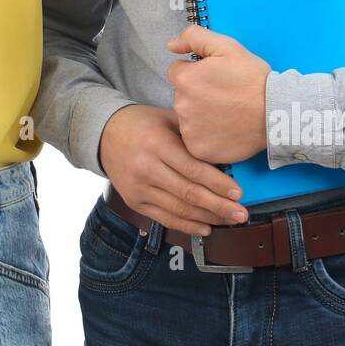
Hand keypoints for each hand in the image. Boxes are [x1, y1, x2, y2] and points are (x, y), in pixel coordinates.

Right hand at [97, 105, 247, 234]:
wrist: (103, 134)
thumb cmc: (141, 123)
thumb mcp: (166, 118)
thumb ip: (192, 135)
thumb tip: (225, 153)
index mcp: (157, 144)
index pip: (192, 168)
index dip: (217, 183)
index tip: (238, 192)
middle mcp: (146, 168)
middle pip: (188, 193)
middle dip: (219, 206)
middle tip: (241, 213)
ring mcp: (139, 188)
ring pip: (179, 209)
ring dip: (208, 217)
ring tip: (229, 220)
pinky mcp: (135, 201)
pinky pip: (165, 218)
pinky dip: (187, 225)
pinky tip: (206, 227)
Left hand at [166, 25, 270, 164]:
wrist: (275, 112)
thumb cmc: (252, 78)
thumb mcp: (227, 46)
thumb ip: (194, 37)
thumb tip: (171, 45)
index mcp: (185, 79)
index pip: (177, 72)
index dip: (196, 72)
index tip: (215, 78)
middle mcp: (181, 105)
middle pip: (181, 96)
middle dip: (197, 94)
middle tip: (223, 96)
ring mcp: (189, 130)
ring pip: (187, 118)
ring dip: (200, 115)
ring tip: (226, 113)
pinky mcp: (198, 149)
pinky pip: (195, 139)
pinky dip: (206, 136)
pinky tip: (224, 129)